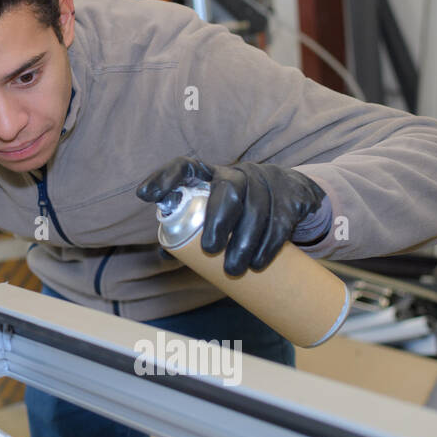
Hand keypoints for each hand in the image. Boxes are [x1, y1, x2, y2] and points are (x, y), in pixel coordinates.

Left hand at [136, 157, 325, 275]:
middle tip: (211, 250)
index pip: (184, 166)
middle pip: (230, 190)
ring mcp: (267, 183)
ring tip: (234, 269)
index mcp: (211, 175)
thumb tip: (164, 255)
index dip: (164, 178)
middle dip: (219, 220)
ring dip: (245, 242)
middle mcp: (237, 173)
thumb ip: (191, 229)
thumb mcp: (216, 209)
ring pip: (257, 209)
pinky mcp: (291, 198)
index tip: (144, 195)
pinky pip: (281, 221)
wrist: (292, 193)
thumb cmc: (240, 207)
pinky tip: (258, 263)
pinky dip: (269, 245)